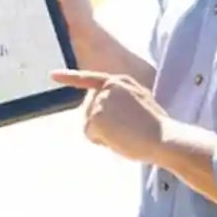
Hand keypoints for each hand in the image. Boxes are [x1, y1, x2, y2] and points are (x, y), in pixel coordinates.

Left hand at [51, 69, 166, 162]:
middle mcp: (108, 86)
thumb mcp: (141, 103)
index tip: (52, 75)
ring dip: (103, 135)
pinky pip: (90, 135)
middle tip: (126, 130)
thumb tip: (104, 115)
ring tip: (125, 134)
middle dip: (100, 125)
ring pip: (88, 124)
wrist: (164, 137)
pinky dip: (102, 141)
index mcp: (121, 81)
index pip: (90, 78)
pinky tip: (119, 138)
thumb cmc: (157, 128)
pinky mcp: (96, 114)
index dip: (70, 77)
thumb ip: (122, 101)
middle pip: (88, 109)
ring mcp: (100, 99)